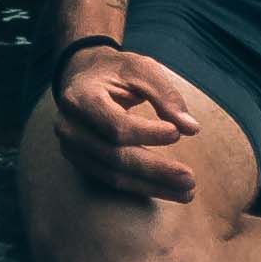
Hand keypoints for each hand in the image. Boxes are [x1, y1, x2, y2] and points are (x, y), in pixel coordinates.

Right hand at [51, 42, 199, 204]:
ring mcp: (71, 148)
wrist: (84, 76)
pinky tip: (168, 190)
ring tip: (186, 192)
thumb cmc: (115, 70)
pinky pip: (112, 180)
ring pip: (114, 175)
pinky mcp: (81, 162)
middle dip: (155, 169)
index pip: (115, 125)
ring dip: (153, 186)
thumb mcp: (141, 69)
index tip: (177, 133)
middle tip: (190, 179)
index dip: (147, 133)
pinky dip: (142, 187)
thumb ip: (165, 95)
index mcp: (80, 98)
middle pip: (115, 156)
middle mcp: (70, 126)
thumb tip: (191, 128)